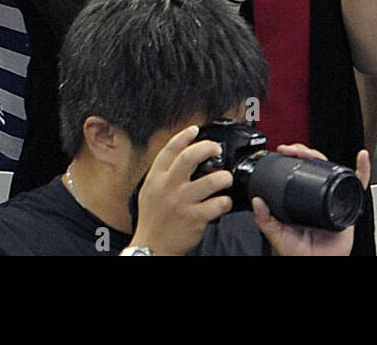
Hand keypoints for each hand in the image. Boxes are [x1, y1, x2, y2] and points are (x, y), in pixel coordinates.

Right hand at [128, 125, 234, 255]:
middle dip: (207, 148)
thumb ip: (163, 174)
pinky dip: (225, 201)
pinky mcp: (195, 218)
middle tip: (216, 149)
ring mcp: (182, 202)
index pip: (169, 150)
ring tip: (226, 178)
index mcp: (156, 179)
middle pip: (189, 158)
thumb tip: (179, 155)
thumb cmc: (153, 220)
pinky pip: (218, 204)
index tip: (195, 129)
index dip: (184, 136)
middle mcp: (169, 187)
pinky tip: (224, 202)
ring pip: (211, 181)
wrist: (152, 247)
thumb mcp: (149, 192)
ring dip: (224, 177)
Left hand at [252, 146, 370, 255]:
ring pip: (333, 170)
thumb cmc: (301, 253)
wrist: (319, 265)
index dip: (293, 158)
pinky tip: (361, 158)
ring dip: (322, 156)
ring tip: (311, 152)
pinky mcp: (349, 205)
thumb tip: (256, 202)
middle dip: (304, 152)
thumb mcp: (278, 235)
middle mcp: (318, 195)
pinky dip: (363, 170)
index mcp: (301, 199)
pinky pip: (359, 185)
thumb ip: (265, 221)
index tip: (284, 151)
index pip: (299, 172)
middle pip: (315, 166)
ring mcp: (334, 197)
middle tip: (294, 150)